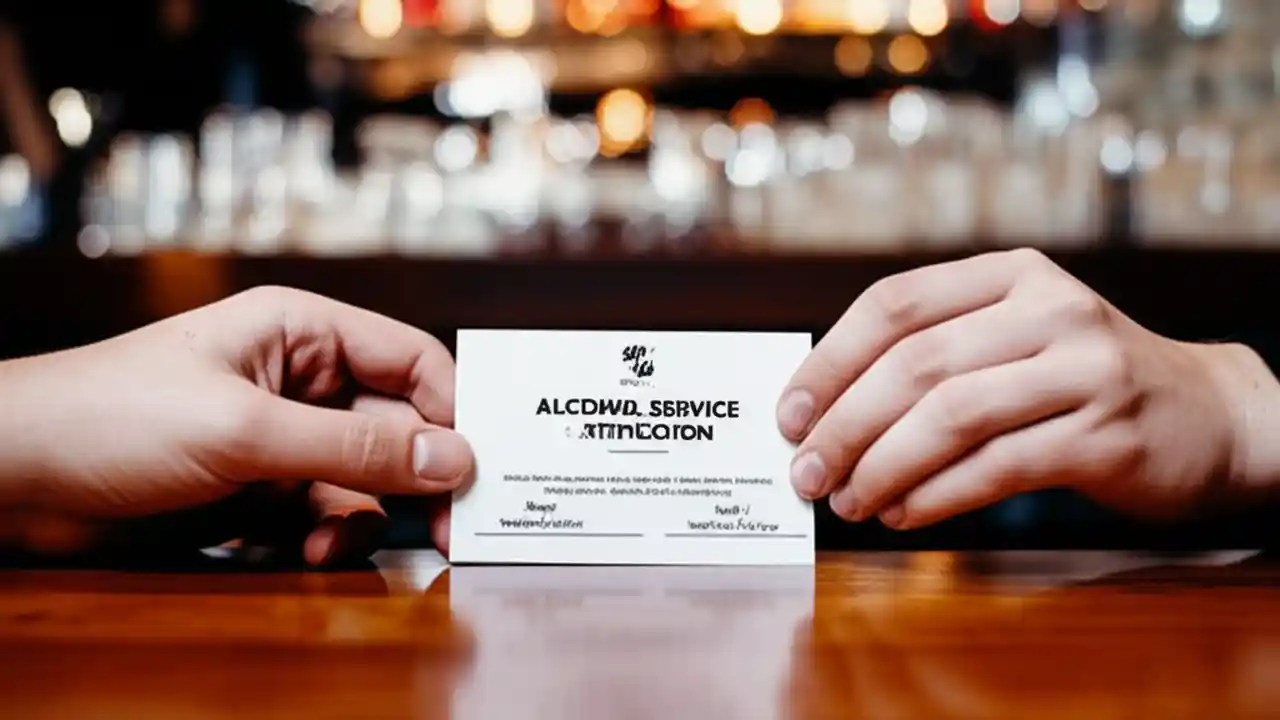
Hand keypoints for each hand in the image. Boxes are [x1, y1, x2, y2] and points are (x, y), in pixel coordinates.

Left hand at [0, 286, 472, 563]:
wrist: (15, 476)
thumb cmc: (115, 417)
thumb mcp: (246, 431)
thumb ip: (353, 450)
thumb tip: (453, 459)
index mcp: (305, 333)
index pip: (412, 362)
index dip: (453, 411)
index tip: (480, 468)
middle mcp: (303, 381)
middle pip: (397, 427)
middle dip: (420, 477)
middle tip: (450, 529)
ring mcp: (282, 438)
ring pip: (366, 478)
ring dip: (370, 514)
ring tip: (347, 544)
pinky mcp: (261, 488)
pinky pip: (327, 512)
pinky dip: (331, 535)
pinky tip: (312, 551)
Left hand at [776, 249, 1279, 528]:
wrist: (1209, 414)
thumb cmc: (1082, 379)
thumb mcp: (1016, 336)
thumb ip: (935, 353)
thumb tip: (824, 411)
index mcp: (1011, 274)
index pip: (895, 304)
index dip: (829, 361)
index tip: (789, 414)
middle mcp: (1050, 308)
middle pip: (915, 364)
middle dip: (845, 426)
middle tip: (806, 473)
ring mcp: (1085, 369)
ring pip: (952, 417)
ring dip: (883, 467)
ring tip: (848, 501)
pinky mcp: (1106, 434)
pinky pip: (997, 467)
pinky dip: (936, 495)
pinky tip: (903, 513)